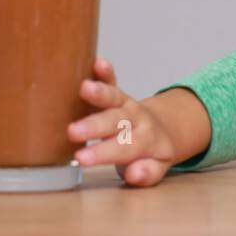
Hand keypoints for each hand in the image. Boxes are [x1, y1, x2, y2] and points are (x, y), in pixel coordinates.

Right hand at [68, 57, 179, 186]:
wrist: (163, 130)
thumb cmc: (151, 154)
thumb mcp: (157, 169)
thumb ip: (147, 173)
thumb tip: (134, 172)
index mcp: (147, 140)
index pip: (124, 148)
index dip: (103, 153)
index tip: (81, 159)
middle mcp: (136, 120)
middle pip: (115, 122)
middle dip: (94, 126)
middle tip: (72, 131)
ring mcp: (126, 104)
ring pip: (114, 97)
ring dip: (100, 92)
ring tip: (85, 88)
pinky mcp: (117, 94)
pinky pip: (112, 81)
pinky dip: (105, 72)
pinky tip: (97, 62)